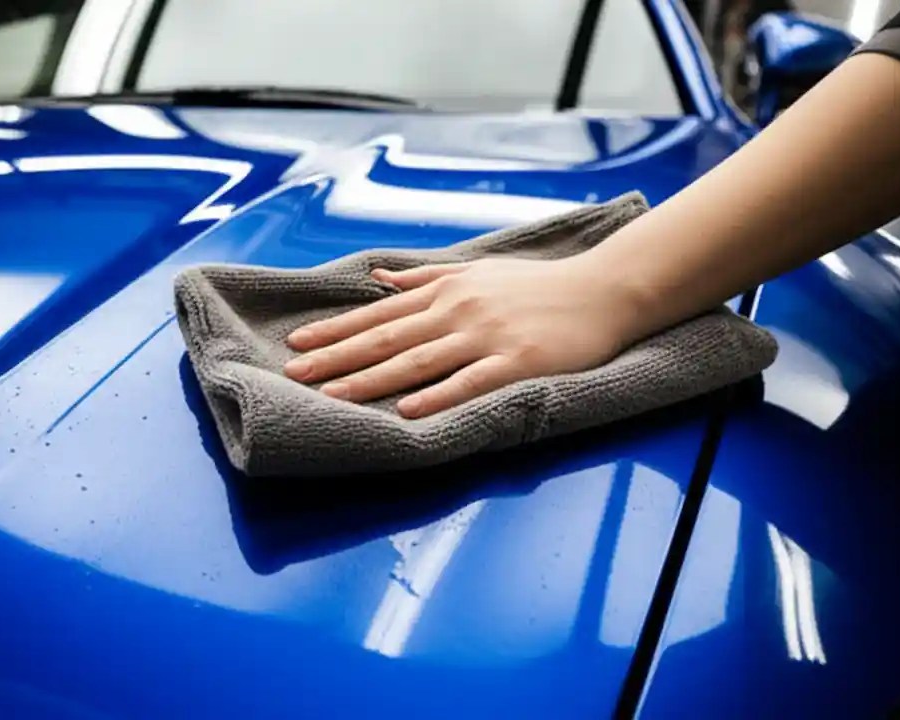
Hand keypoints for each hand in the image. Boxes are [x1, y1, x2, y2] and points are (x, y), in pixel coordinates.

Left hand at [283, 256, 643, 417]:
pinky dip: (436, 395)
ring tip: (333, 395)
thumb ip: (426, 276)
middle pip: (387, 337)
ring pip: (417, 360)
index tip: (297, 344)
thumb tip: (379, 276)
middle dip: (337, 357)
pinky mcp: (517, 362)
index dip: (336, 330)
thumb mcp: (477, 271)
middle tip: (295, 374)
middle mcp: (458, 311)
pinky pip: (469, 381)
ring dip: (371, 379)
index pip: (378, 313)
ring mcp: (487, 336)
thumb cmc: (537, 285)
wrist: (604, 290)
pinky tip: (405, 409)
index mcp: (446, 291)